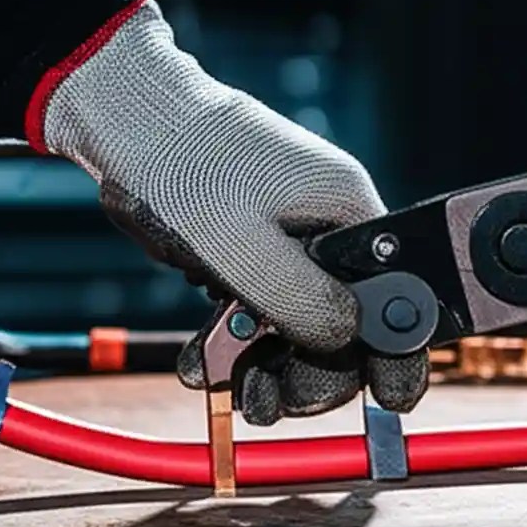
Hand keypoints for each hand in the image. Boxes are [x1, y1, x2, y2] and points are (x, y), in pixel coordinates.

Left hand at [33, 0, 428, 424]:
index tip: (385, 400)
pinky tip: (205, 366)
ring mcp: (290, 240)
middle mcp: (328, 228)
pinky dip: (236, 345)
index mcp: (348, 213)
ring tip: (237, 393)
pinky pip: (258, 312)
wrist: (128, 123)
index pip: (398, 295)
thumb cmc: (185, 167)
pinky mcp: (253, 249)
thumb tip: (349, 344)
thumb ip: (303, 301)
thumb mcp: (245, 245)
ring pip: (299, 324)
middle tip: (277, 403)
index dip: (393, 351)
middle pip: (347, 321)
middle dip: (315, 371)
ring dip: (269, 367)